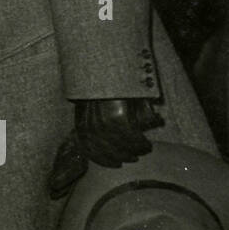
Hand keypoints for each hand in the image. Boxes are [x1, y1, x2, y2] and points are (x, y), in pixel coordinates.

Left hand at [48, 98, 164, 198]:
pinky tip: (146, 143)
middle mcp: (91, 124)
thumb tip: (107, 142)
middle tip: (132, 158)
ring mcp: (104, 122)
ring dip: (134, 151)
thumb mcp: (91, 105)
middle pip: (106, 151)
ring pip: (121, 146)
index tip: (114, 164)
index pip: (87, 149)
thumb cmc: (103, 88)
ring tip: (142, 150)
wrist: (105, 65)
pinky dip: (141, 143)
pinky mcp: (118, 118)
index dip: (102, 160)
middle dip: (120, 157)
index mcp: (82, 121)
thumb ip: (95, 121)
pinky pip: (132, 138)